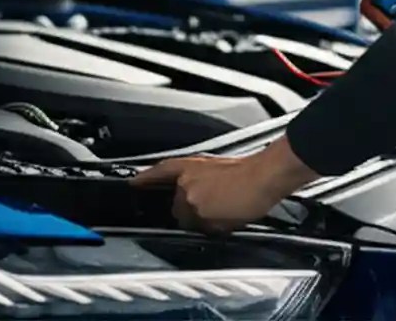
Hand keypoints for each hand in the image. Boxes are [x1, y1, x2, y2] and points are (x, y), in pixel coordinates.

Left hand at [129, 135, 319, 233]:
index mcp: (188, 166)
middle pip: (177, 206)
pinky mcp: (201, 217)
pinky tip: (228, 215)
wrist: (261, 178)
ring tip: (225, 208)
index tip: (134, 183)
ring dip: (203, 219)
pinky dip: (213, 227)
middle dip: (192, 210)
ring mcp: (192, 201)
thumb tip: (195, 194)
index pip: (159, 172)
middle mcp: (185, 183)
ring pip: (190, 220)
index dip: (145, 178)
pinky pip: (202, 229)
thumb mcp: (217, 168)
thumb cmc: (248, 172)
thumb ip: (198, 181)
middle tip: (216, 204)